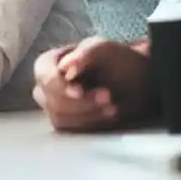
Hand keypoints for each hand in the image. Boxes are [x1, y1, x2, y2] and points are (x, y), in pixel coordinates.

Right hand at [32, 38, 154, 132]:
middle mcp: (47, 86)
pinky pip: (70, 130)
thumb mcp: (104, 49)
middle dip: (81, 102)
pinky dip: (90, 124)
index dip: (59, 86)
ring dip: (88, 115)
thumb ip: (85, 53)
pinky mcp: (67, 123)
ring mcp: (55, 106)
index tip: (80, 92)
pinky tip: (108, 116)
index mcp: (48, 63)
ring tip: (112, 107)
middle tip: (107, 96)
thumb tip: (65, 66)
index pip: (44, 76)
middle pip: (51, 100)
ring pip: (59, 117)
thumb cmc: (117, 60)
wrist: (136, 81)